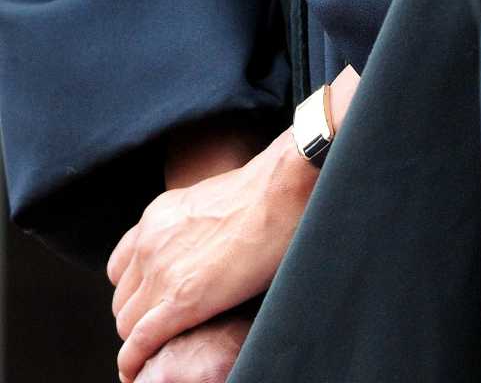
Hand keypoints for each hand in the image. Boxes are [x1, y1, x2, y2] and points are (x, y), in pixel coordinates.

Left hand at [107, 125, 315, 379]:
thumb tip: (200, 247)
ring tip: (163, 347)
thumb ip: (191, 227)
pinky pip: (141, 340)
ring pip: (128, 323)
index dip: (138, 290)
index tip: (154, 302)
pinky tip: (137, 370)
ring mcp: (162, 272)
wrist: (281, 192)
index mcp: (156, 218)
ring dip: (142, 337)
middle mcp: (149, 242)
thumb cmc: (263, 194)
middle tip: (165, 328)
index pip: (122, 268)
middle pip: (123, 299)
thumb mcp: (209, 202)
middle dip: (140, 316)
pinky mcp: (182, 300)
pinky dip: (135, 359)